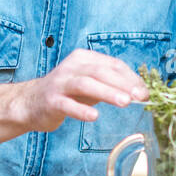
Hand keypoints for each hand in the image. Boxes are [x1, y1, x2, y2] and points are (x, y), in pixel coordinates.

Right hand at [16, 49, 148, 131]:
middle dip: (123, 84)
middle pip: (100, 72)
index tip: (145, 92)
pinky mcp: (50, 101)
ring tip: (125, 102)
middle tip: (140, 97)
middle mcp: (71, 68)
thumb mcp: (90, 83)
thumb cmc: (66, 93)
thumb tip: (141, 92)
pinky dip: (81, 110)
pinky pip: (67, 105)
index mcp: (83, 58)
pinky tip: (94, 116)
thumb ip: (111, 85)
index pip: (112, 64)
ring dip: (107, 92)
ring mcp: (59, 84)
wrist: (30, 103)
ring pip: (85, 84)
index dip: (130, 78)